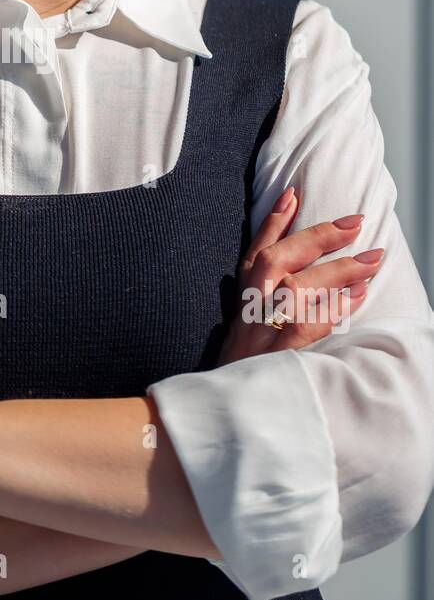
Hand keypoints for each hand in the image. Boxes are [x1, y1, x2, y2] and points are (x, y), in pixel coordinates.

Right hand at [218, 186, 385, 364]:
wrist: (229, 405)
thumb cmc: (247, 359)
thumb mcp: (249, 318)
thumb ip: (268, 280)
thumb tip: (292, 230)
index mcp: (241, 298)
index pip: (257, 251)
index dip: (275, 221)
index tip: (295, 194)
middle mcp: (248, 310)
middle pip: (277, 261)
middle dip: (317, 238)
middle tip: (356, 223)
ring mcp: (260, 333)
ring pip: (294, 290)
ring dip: (334, 272)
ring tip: (370, 260)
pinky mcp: (274, 358)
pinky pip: (302, 328)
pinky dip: (330, 309)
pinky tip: (356, 297)